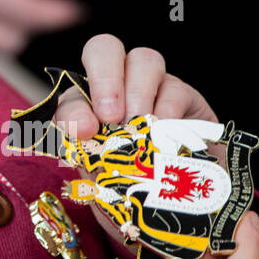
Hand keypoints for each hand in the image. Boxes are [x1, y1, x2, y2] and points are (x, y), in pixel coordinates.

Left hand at [59, 34, 220, 249]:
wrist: (176, 210)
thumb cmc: (130, 189)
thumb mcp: (100, 178)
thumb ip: (86, 154)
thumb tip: (81, 132)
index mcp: (87, 105)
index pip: (72, 91)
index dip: (74, 107)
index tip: (83, 132)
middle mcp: (118, 87)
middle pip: (105, 48)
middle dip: (105, 77)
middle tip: (110, 116)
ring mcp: (153, 88)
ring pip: (144, 60)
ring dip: (138, 91)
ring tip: (139, 124)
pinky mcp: (187, 100)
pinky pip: (176, 88)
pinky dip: (168, 108)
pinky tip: (165, 132)